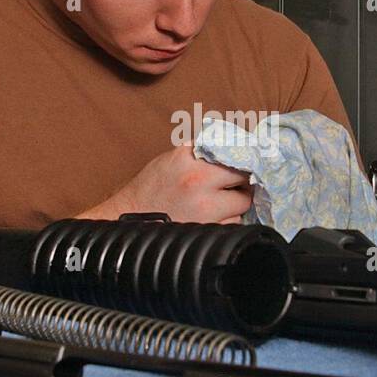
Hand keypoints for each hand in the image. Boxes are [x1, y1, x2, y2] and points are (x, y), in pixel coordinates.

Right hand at [80, 145, 253, 223]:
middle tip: (234, 184)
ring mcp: (205, 209)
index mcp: (189, 158)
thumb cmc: (151, 189)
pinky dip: (228, 222)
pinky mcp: (207, 230)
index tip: (248, 162)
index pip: (234, 152)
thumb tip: (235, 146)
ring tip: (217, 204)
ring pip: (242, 205)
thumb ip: (202, 152)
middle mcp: (198, 181)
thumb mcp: (172, 159)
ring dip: (235, 205)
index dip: (242, 159)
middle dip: (241, 182)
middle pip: (244, 177)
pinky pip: (233, 225)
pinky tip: (212, 218)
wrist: (129, 219)